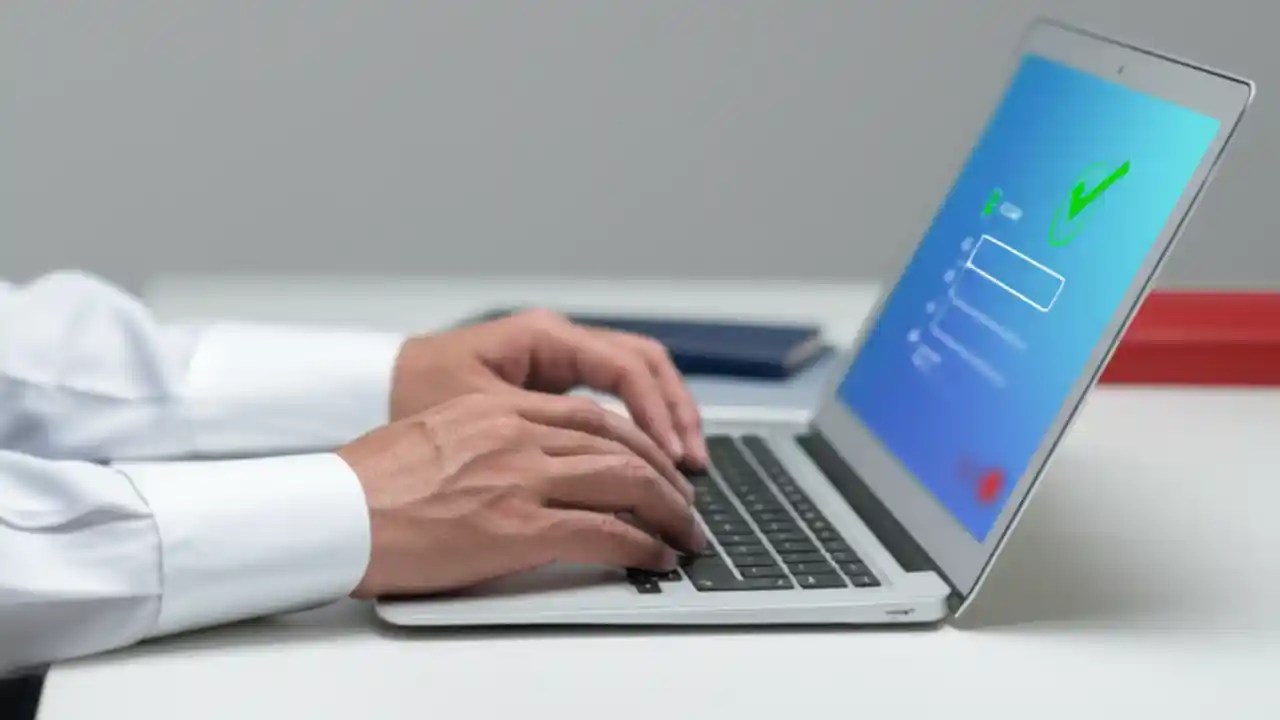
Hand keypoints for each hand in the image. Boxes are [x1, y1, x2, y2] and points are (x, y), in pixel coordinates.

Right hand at [340, 391, 705, 597]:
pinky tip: (658, 557)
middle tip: (685, 501)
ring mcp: (521, 479)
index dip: (636, 440)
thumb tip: (527, 466)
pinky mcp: (519, 528)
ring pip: (624, 481)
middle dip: (664, 475)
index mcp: (498, 409)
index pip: (592, 416)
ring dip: (667, 509)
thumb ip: (491, 439)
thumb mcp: (438, 436)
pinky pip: (604, 532)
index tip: (655, 462)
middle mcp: (518, 434)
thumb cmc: (369, 483)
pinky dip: (642, 545)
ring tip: (687, 532)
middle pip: (619, 444)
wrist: (332, 513)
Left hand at [390, 309, 707, 467]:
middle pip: (644, 365)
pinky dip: (639, 422)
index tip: (673, 459)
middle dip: (675, 413)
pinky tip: (651, 459)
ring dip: (665, 417)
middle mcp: (557, 339)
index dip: (658, 414)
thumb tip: (607, 467)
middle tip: (692, 465)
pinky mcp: (551, 381)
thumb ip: (543, 434)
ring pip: (636, 376)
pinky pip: (613, 394)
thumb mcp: (477, 418)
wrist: (367, 390)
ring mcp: (557, 357)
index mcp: (541, 336)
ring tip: (685, 466)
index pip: (625, 368)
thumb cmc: (412, 400)